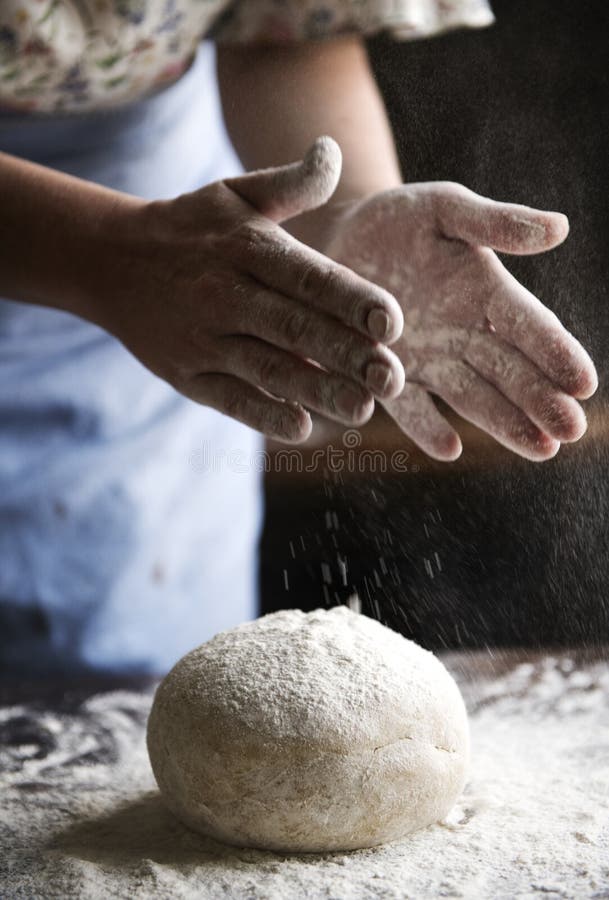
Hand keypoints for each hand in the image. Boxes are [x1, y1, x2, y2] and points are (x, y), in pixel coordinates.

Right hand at [101, 138, 404, 441]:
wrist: (110, 263)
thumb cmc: (190, 228)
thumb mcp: (233, 194)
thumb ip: (289, 183)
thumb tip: (332, 153)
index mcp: (246, 248)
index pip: (307, 276)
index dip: (350, 300)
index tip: (392, 323)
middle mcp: (226, 294)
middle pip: (294, 327)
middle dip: (346, 355)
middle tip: (391, 378)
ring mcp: (204, 339)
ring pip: (267, 368)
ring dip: (315, 391)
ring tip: (361, 410)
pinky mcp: (187, 375)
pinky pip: (229, 398)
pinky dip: (262, 414)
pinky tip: (301, 428)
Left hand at [324, 182, 597, 459]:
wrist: (336, 240)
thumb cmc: (398, 220)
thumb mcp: (446, 209)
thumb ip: (496, 224)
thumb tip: (560, 228)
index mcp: (487, 293)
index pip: (530, 326)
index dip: (557, 353)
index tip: (584, 382)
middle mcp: (463, 335)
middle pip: (510, 372)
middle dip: (542, 401)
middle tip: (571, 430)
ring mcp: (427, 361)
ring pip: (473, 397)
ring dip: (505, 424)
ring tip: (541, 450)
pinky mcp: (385, 376)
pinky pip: (408, 407)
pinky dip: (426, 427)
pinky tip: (449, 448)